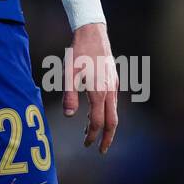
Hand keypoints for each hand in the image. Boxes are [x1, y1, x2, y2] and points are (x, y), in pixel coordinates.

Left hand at [63, 22, 118, 153]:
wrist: (93, 33)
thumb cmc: (78, 52)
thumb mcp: (68, 73)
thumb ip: (69, 96)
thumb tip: (69, 115)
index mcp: (98, 92)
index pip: (98, 122)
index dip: (92, 135)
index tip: (86, 144)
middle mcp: (110, 91)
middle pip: (113, 122)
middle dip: (108, 138)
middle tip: (101, 151)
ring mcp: (114, 85)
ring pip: (114, 112)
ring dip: (106, 125)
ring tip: (93, 132)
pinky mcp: (114, 79)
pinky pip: (114, 102)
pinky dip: (107, 112)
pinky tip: (97, 111)